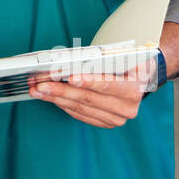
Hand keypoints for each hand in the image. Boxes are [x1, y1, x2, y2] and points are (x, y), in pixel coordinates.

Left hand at [27, 57, 156, 127]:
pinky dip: (63, 104)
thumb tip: (74, 59)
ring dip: (56, 98)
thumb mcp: (124, 55)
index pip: (108, 85)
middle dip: (61, 90)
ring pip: (80, 108)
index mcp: (135, 88)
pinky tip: (49, 96)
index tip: (70, 77)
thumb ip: (106, 56)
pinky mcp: (106, 123)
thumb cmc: (128, 63)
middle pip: (88, 99)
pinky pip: (80, 114)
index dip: (89, 81)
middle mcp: (127, 108)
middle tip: (40, 84)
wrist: (140, 79)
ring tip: (37, 89)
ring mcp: (116, 118)